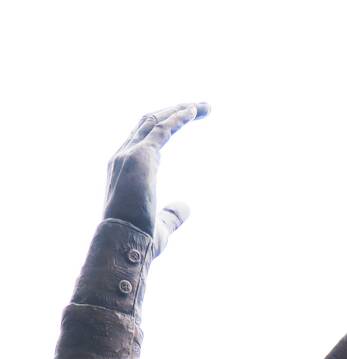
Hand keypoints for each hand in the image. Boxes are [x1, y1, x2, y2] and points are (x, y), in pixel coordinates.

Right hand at [103, 102, 209, 255]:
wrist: (123, 243)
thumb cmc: (139, 240)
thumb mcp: (161, 225)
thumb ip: (172, 214)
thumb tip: (186, 207)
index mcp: (123, 169)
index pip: (143, 138)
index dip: (164, 126)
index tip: (185, 120)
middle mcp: (122, 156)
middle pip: (148, 122)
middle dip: (173, 111)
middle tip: (198, 107)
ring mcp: (129, 154)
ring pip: (155, 120)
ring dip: (179, 110)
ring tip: (202, 106)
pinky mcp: (141, 156)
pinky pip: (162, 129)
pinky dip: (178, 117)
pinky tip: (194, 111)